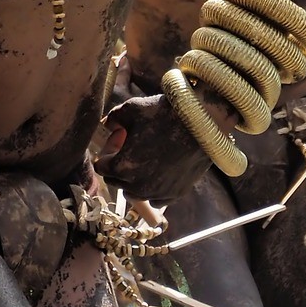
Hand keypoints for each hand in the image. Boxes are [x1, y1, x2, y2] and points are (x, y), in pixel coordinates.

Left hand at [93, 93, 209, 204]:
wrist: (204, 123)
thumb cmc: (166, 113)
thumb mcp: (132, 108)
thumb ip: (113, 118)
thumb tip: (109, 125)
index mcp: (122, 167)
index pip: (101, 167)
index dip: (109, 150)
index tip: (121, 137)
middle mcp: (138, 186)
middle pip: (116, 181)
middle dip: (119, 165)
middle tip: (133, 146)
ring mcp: (158, 193)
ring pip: (135, 192)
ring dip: (134, 179)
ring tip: (146, 158)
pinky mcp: (176, 194)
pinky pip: (156, 198)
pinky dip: (154, 188)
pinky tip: (160, 170)